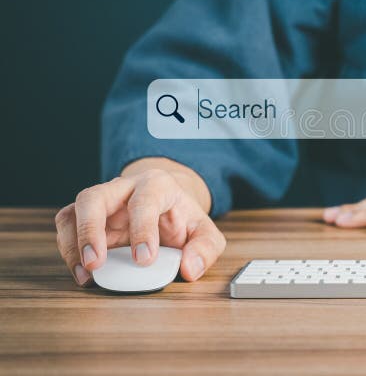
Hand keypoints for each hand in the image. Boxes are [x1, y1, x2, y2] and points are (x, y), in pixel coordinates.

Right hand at [55, 158, 225, 285]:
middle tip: (96, 262)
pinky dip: (69, 250)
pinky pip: (67, 225)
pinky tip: (82, 273)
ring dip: (73, 243)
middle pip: (95, 197)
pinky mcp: (86, 216)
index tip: (144, 259)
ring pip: (75, 210)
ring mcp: (102, 201)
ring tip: (86, 272)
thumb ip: (205, 248)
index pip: (145, 201)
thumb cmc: (183, 219)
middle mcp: (124, 188)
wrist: (168, 207)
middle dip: (91, 229)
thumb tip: (190, 269)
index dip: (142, 229)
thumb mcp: (204, 231)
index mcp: (157, 186)